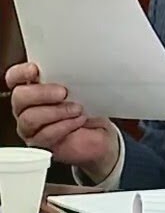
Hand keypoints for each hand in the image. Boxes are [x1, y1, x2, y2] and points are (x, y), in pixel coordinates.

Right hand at [6, 62, 119, 177]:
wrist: (100, 134)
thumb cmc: (89, 108)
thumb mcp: (84, 89)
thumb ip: (71, 79)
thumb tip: (74, 70)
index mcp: (35, 88)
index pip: (15, 78)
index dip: (21, 73)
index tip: (35, 70)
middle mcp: (28, 107)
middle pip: (19, 97)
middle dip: (42, 93)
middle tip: (63, 93)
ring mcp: (31, 126)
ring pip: (29, 118)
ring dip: (56, 112)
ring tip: (77, 109)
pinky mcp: (40, 142)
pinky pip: (44, 135)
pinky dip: (64, 126)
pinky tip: (78, 121)